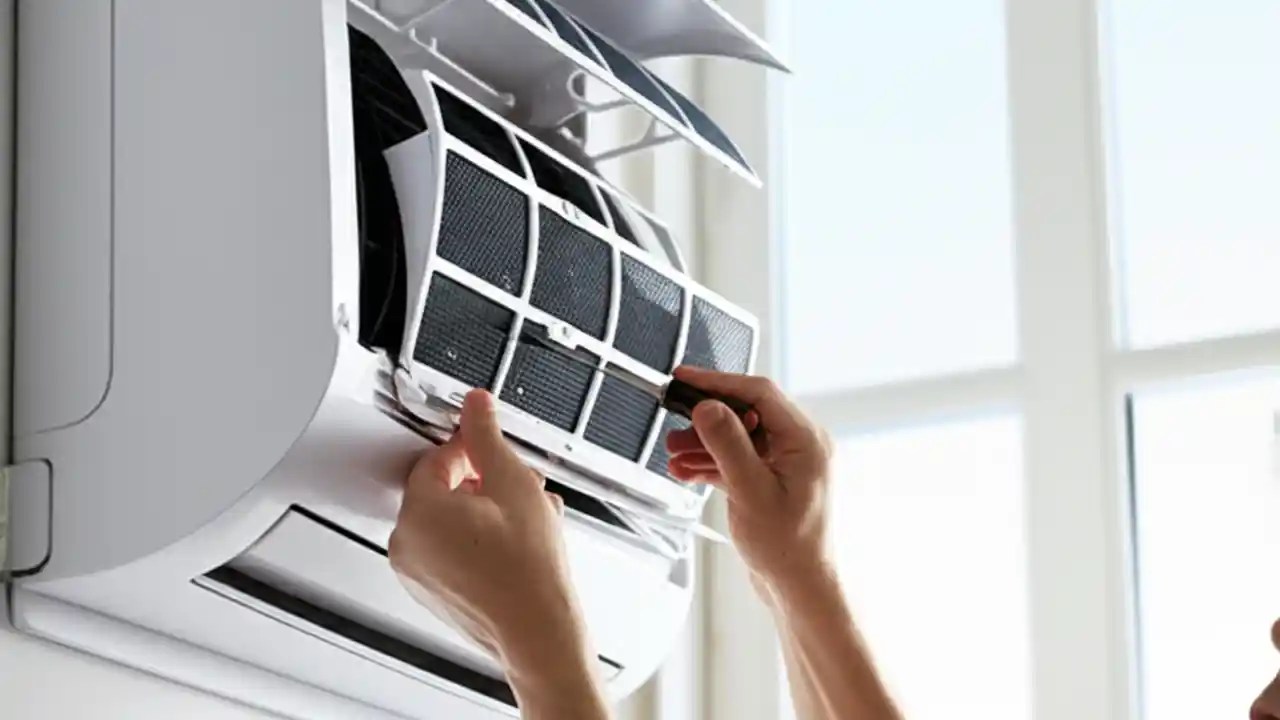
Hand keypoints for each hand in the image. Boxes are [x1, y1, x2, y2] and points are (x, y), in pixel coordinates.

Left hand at [389, 390, 605, 715]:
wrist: (539, 632)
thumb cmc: (528, 570)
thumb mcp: (513, 483)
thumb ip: (487, 436)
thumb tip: (476, 405)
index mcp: (419, 512)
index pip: (435, 459)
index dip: (469, 446)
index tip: (489, 442)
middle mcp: (408, 544)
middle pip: (441, 490)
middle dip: (483, 480)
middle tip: (517, 482)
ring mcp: (418, 573)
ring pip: (449, 520)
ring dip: (486, 508)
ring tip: (528, 514)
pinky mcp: (434, 592)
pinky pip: (451, 549)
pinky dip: (479, 538)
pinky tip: (518, 540)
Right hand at [665, 366, 833, 595]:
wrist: (801, 589)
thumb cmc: (789, 548)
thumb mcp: (751, 491)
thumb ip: (728, 444)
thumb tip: (708, 407)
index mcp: (806, 440)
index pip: (758, 392)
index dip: (718, 382)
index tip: (685, 378)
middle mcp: (801, 447)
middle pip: (747, 412)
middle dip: (706, 418)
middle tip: (674, 419)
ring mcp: (788, 464)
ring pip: (740, 437)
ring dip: (705, 442)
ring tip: (674, 451)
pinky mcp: (774, 481)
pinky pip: (740, 459)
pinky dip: (713, 462)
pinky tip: (687, 470)